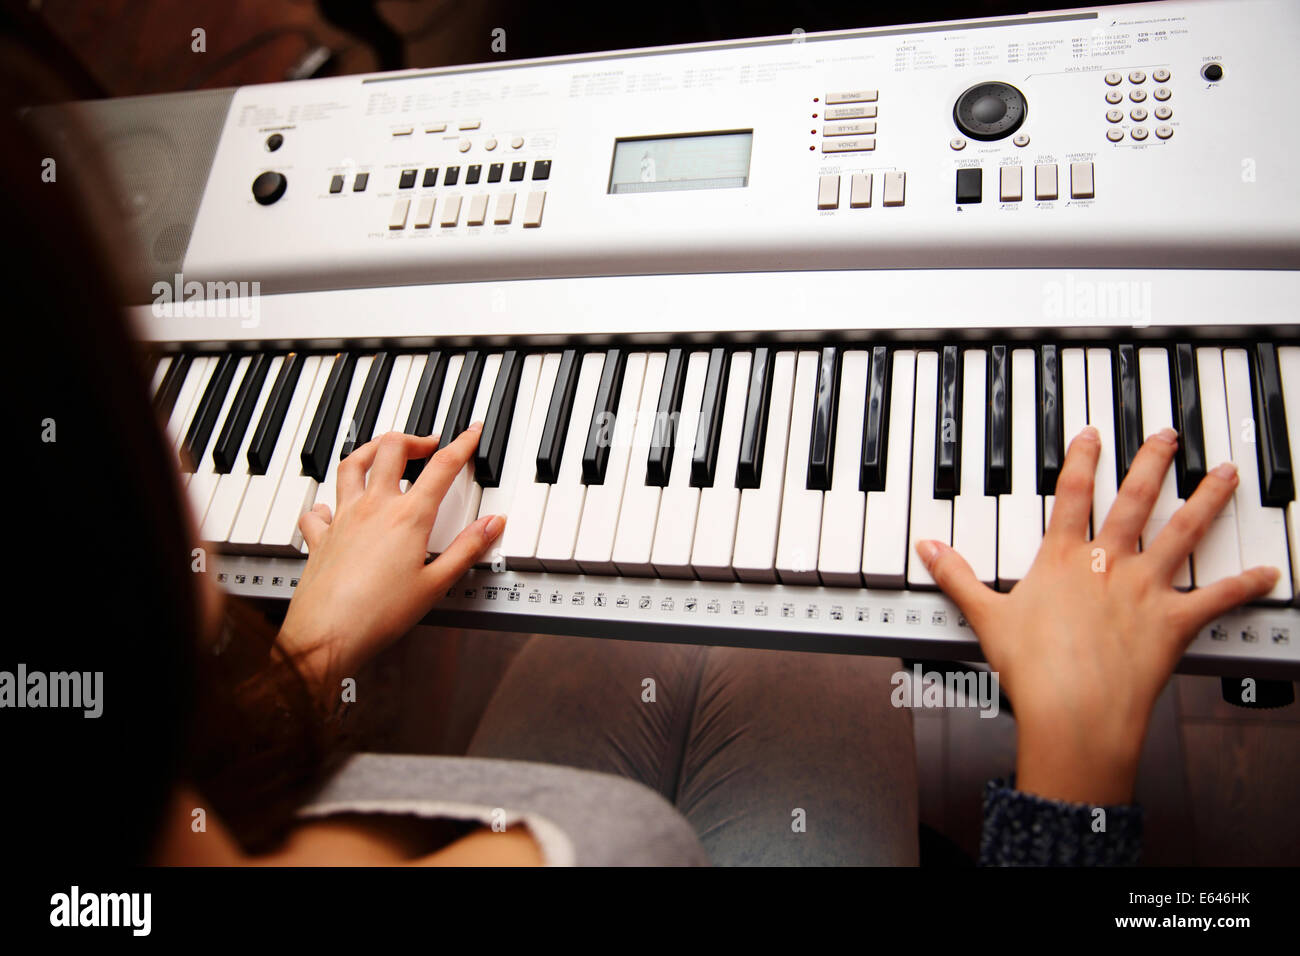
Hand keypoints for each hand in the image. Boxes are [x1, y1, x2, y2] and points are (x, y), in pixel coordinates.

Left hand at [278, 424, 504, 698]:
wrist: (326, 635)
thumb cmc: (378, 615)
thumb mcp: (436, 584)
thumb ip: (467, 549)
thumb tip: (493, 524)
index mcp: (407, 517)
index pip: (441, 467)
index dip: (462, 444)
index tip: (471, 432)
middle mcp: (372, 508)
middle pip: (391, 449)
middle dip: (414, 438)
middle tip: (428, 444)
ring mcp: (342, 518)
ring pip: (351, 464)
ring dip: (370, 450)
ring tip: (382, 451)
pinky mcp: (320, 536)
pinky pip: (319, 507)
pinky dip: (328, 500)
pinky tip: (333, 506)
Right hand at [915, 425, 1279, 805]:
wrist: (1072, 708)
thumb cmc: (1031, 668)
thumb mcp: (985, 616)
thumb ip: (956, 576)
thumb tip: (927, 548)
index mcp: (1062, 559)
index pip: (1073, 496)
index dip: (1082, 461)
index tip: (1093, 436)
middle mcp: (1108, 564)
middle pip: (1134, 500)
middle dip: (1153, 463)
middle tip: (1169, 436)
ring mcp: (1144, 589)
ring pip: (1182, 533)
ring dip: (1207, 501)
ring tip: (1226, 475)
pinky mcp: (1173, 620)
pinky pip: (1216, 598)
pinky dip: (1244, 585)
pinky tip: (1268, 573)